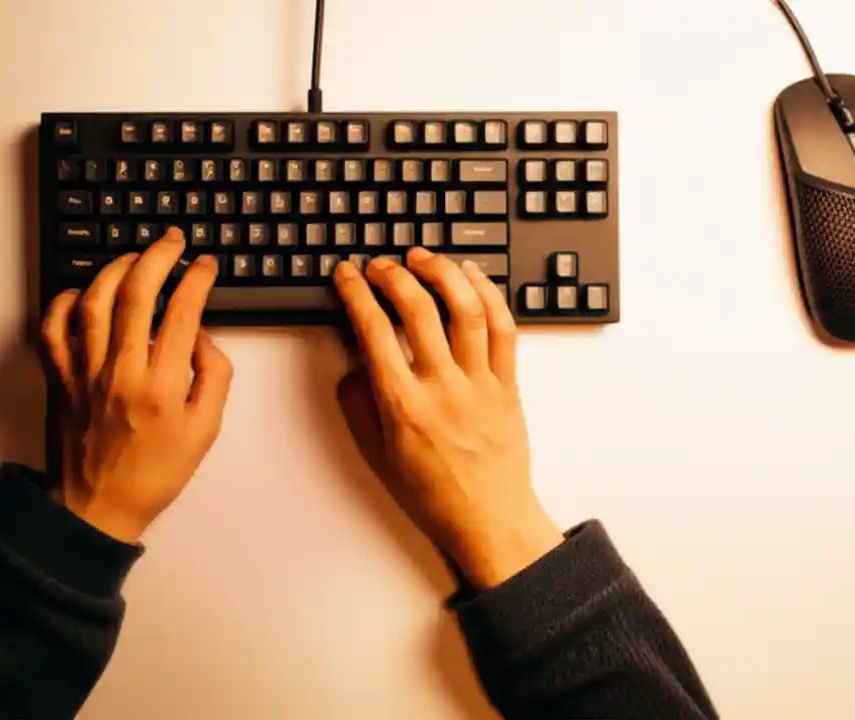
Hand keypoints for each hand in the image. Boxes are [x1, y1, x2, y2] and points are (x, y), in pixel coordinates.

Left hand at [40, 228, 232, 542]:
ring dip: (114, 270)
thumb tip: (200, 337)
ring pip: (94, 302)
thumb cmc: (152, 475)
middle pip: (137, 293)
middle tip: (171, 242)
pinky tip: (81, 293)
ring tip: (132, 259)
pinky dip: (63, 303)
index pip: (182, 312)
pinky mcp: (58, 380)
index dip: (197, 279)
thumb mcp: (205, 432)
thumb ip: (213, 377)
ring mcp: (84, 374)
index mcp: (162, 387)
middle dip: (158, 257)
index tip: (205, 266)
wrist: (96, 509)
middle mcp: (120, 373)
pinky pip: (53, 330)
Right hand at [333, 248, 562, 589]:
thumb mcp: (379, 453)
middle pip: (418, 310)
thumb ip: (362, 402)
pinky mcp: (508, 384)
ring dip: (442, 273)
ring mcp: (480, 383)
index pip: (373, 332)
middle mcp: (443, 388)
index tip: (346, 275)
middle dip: (393, 275)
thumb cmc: (434, 493)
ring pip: (465, 309)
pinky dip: (488, 294)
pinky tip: (471, 277)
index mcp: (404, 406)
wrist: (489, 519)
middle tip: (380, 264)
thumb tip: (357, 360)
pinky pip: (503, 328)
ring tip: (423, 257)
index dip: (356, 294)